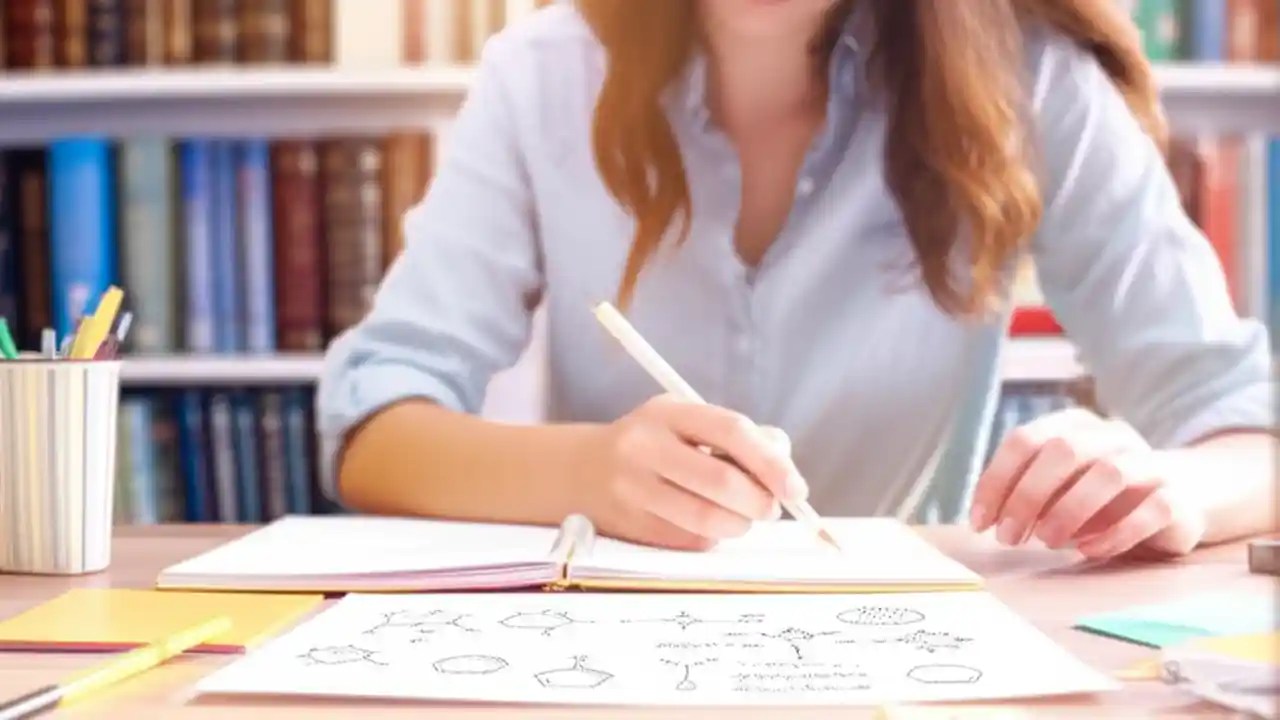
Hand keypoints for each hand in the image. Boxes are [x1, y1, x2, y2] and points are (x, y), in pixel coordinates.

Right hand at [583, 394, 806, 549]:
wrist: (578, 470)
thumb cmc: (650, 444)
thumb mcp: (684, 421)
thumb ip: (735, 436)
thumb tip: (782, 461)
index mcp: (667, 412)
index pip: (730, 431)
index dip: (770, 462)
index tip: (795, 488)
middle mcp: (645, 447)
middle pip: (721, 483)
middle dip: (759, 502)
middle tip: (770, 508)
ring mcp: (634, 489)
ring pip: (707, 520)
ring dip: (739, 525)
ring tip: (741, 517)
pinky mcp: (631, 526)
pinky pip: (689, 541)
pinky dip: (712, 538)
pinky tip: (707, 524)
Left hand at [970, 409, 1205, 558]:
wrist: (1185, 495)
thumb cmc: (1103, 496)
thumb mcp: (1060, 487)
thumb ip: (1026, 492)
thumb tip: (985, 518)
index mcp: (1075, 426)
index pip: (1025, 439)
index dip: (997, 480)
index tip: (980, 521)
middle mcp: (1112, 437)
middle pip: (1064, 451)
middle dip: (1028, 495)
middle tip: (1008, 537)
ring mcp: (1151, 464)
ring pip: (1110, 474)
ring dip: (1069, 511)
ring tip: (1047, 542)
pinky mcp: (1180, 499)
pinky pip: (1150, 510)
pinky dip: (1114, 533)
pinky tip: (1090, 551)